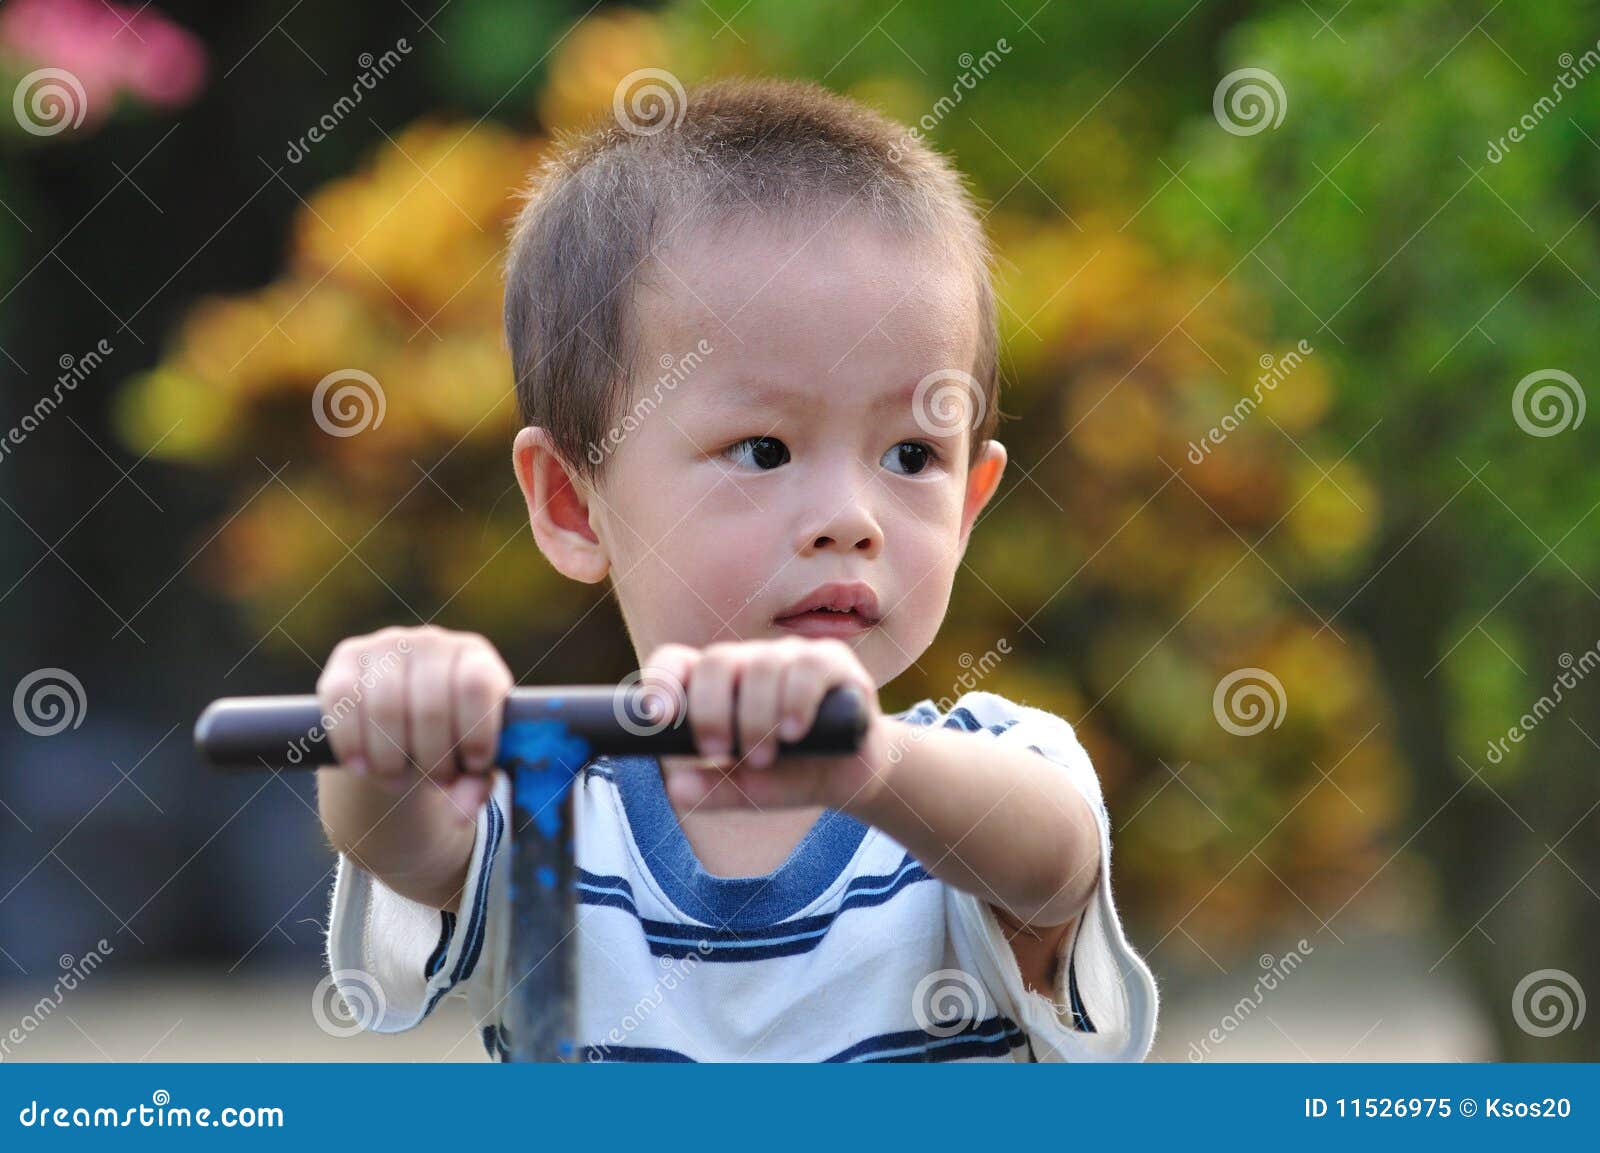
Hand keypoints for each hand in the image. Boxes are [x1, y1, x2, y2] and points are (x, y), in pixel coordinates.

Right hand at [316, 625, 512, 814]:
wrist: (403, 721)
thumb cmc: (449, 738)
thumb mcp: (472, 758)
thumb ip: (476, 783)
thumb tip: (460, 812)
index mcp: (476, 657)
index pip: (476, 685)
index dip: (476, 732)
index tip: (473, 765)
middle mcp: (433, 642)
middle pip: (431, 706)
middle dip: (433, 758)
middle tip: (435, 780)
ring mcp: (387, 643)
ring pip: (385, 706)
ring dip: (391, 758)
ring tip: (399, 779)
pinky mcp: (347, 657)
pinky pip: (343, 699)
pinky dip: (351, 742)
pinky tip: (361, 766)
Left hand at [639, 638, 885, 811]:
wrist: (851, 778)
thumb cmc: (790, 775)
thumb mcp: (747, 791)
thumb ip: (713, 790)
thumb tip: (675, 787)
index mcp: (719, 686)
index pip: (677, 662)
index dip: (661, 681)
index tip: (657, 716)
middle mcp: (751, 663)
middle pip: (716, 660)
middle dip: (711, 710)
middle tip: (718, 753)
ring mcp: (792, 657)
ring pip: (762, 665)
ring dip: (757, 717)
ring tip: (765, 757)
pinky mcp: (833, 662)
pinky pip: (808, 666)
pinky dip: (796, 701)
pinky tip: (794, 732)